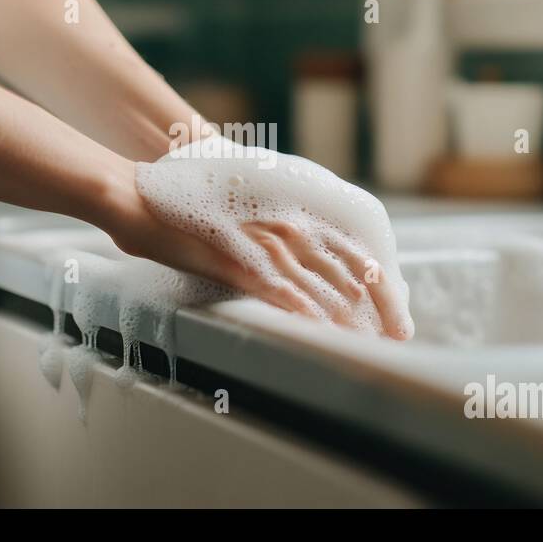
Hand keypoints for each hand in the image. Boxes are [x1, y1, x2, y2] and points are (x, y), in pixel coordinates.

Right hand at [96, 164, 413, 339]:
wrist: (145, 197)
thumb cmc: (196, 198)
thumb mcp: (252, 205)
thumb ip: (284, 228)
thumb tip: (311, 255)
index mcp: (298, 208)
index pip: (358, 247)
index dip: (383, 281)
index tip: (397, 308)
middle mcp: (291, 223)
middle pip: (353, 271)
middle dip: (380, 307)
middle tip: (397, 336)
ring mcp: (266, 242)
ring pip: (324, 286)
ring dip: (350, 320)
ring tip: (370, 345)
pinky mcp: (240, 261)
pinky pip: (281, 291)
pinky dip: (305, 313)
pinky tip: (321, 331)